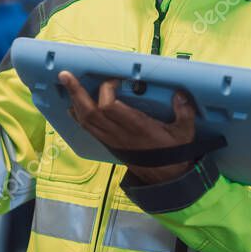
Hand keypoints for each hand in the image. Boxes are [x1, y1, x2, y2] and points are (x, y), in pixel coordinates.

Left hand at [59, 71, 195, 183]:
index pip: (110, 107)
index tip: (114, 79)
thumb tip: (180, 94)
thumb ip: (184, 112)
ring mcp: (111, 139)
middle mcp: (119, 133)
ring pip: (85, 120)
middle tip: (66, 75)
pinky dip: (78, 116)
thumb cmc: (173, 152)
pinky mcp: (108, 143)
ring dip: (74, 101)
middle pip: (90, 112)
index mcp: (137, 127)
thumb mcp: (185, 132)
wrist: (164, 177)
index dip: (106, 90)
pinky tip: (74, 106)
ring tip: (67, 84)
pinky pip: (88, 129)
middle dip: (76, 92)